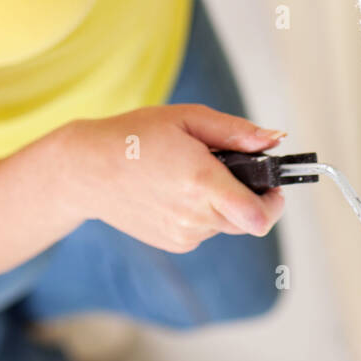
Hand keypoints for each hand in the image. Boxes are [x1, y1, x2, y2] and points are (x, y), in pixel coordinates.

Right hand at [64, 103, 286, 252]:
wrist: (86, 170)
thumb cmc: (135, 136)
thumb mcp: (187, 118)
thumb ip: (236, 131)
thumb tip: (274, 140)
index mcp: (202, 182)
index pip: (258, 216)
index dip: (274, 202)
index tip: (272, 186)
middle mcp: (194, 215)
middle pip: (247, 220)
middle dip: (248, 197)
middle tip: (226, 169)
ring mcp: (183, 234)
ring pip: (225, 224)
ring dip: (221, 203)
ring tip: (189, 174)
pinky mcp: (173, 243)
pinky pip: (204, 230)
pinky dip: (201, 212)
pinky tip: (175, 190)